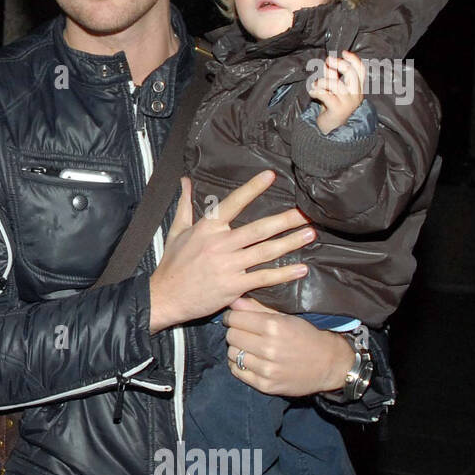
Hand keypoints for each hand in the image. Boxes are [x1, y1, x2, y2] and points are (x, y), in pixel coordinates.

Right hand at [148, 172, 312, 332]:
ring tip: (310, 234)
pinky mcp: (234, 286)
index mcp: (207, 229)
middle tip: (306, 212)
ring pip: (265, 251)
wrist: (165, 297)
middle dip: (285, 220)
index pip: (233, 204)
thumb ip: (184, 204)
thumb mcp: (176, 230)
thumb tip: (186, 180)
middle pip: (259, 229)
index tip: (270, 176)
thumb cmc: (172, 264)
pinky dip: (283, 274)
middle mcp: (220, 244)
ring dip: (290, 242)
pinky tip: (301, 269)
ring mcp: (228, 266)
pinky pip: (263, 278)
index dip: (252, 189)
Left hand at [222, 296, 353, 395]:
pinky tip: (251, 360)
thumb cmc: (309, 336)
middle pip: (231, 336)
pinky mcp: (266, 385)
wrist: (331, 364)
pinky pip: (238, 372)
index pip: (235, 318)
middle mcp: (269, 349)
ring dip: (237, 349)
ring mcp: (267, 369)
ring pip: (232, 354)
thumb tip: (233, 301)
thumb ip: (258, 308)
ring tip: (249, 347)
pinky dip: (239, 365)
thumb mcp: (287, 317)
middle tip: (244, 333)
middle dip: (235, 332)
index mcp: (274, 327)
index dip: (234, 316)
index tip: (237, 318)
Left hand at [309, 49, 364, 133]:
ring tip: (314, 85)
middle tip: (327, 60)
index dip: (353, 59)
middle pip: (351, 73)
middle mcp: (355, 94)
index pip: (361, 70)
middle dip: (339, 64)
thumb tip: (327, 62)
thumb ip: (331, 76)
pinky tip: (312, 92)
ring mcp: (347, 102)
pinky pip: (326, 95)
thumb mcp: (333, 90)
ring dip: (322, 81)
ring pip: (336, 84)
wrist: (332, 130)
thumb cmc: (332, 107)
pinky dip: (316, 91)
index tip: (343, 52)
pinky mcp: (337, 109)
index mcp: (357, 88)